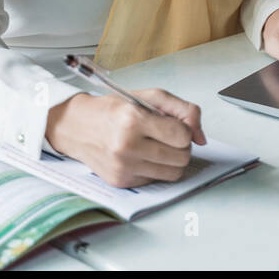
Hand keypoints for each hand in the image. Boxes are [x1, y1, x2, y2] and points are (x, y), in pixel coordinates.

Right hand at [44, 90, 205, 188]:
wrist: (77, 126)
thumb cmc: (114, 109)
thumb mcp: (149, 97)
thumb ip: (183, 110)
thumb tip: (201, 137)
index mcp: (133, 120)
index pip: (182, 136)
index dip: (184, 130)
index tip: (174, 125)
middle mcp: (126, 146)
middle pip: (182, 158)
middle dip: (181, 146)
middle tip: (168, 137)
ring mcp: (123, 167)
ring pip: (173, 173)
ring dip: (172, 160)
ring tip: (159, 146)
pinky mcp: (121, 181)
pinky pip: (156, 180)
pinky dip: (155, 169)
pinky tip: (143, 155)